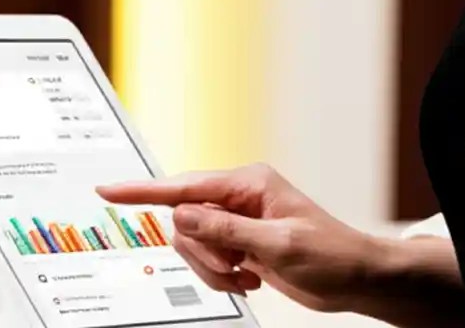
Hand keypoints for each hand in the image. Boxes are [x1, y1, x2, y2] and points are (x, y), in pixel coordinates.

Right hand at [97, 163, 383, 312]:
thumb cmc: (331, 253)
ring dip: (213, 269)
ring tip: (246, 277)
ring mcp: (238, 222)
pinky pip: (208, 260)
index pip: (185, 186)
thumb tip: (181, 214)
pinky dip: (222, 277)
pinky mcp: (240, 244)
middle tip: (235, 266)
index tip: (110, 191)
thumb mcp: (278, 244)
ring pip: (194, 244)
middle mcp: (239, 198)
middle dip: (202, 252)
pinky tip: (251, 280)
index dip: (143, 191)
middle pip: (185, 221)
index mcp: (249, 183)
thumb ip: (226, 230)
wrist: (354, 278)